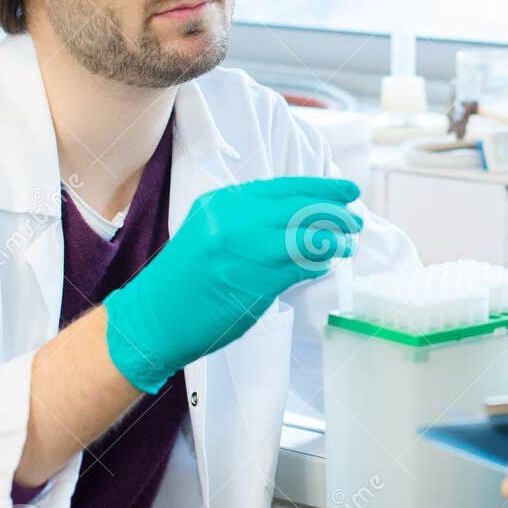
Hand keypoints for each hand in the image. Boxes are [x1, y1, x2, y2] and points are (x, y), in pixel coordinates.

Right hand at [104, 175, 362, 391]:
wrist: (152, 319)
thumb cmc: (184, 280)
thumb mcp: (209, 231)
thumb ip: (248, 219)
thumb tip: (300, 215)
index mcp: (222, 203)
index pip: (283, 188)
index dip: (321, 188)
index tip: (347, 190)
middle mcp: (233, 221)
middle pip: (300, 207)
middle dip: (335, 211)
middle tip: (355, 219)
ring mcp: (244, 251)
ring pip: (306, 236)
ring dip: (333, 240)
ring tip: (347, 243)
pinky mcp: (254, 282)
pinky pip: (299, 267)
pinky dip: (318, 262)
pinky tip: (325, 264)